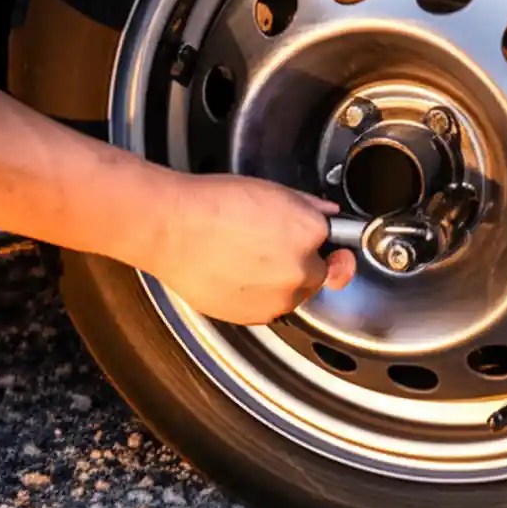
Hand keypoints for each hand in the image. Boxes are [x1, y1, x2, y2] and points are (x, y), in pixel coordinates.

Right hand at [138, 173, 356, 324]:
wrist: (170, 229)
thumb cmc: (211, 205)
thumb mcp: (269, 190)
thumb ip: (307, 206)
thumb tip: (326, 214)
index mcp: (309, 234)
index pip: (335, 242)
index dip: (324, 240)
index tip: (329, 246)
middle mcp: (299, 272)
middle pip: (316, 274)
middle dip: (301, 263)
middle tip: (269, 246)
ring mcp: (276, 300)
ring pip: (291, 295)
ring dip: (280, 282)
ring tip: (245, 258)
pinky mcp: (252, 317)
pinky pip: (267, 307)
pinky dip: (258, 296)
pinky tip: (235, 273)